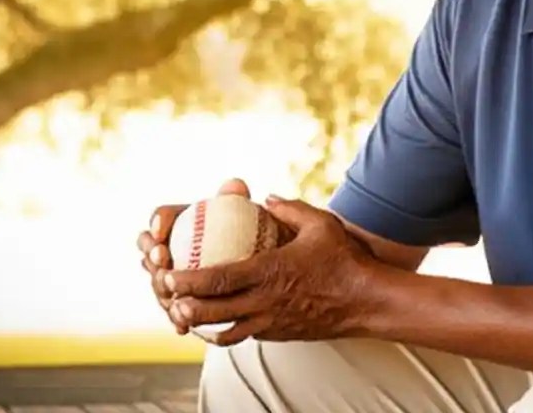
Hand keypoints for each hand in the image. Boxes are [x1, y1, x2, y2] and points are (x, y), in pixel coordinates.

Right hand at [137, 178, 250, 334]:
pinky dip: (177, 319)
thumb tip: (234, 187)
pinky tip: (182, 327)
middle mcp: (175, 248)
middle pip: (152, 252)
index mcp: (187, 222)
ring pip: (160, 284)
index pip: (163, 218)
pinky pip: (175, 311)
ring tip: (171, 298)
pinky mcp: (186, 301)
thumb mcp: (252, 217)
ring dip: (161, 291)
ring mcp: (177, 276)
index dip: (158, 223)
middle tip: (163, 260)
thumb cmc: (258, 235)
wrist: (270, 264)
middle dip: (152, 257)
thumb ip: (239, 201)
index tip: (161, 229)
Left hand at [164, 197, 376, 345]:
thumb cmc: (344, 260)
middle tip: (165, 297)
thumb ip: (290, 208)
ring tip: (184, 314)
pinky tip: (219, 321)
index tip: (168, 276)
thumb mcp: (320, 224)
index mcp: (270, 272)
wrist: (367, 300)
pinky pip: (245, 335)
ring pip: (225, 331)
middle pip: (212, 311)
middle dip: (184, 306)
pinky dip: (226, 331)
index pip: (219, 279)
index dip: (188, 280)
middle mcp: (266, 302)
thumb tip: (266, 196)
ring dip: (201, 324)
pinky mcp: (279, 334)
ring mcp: (272, 322)